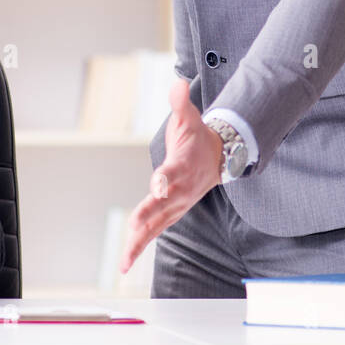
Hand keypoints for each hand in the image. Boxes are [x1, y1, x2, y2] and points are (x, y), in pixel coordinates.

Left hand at [119, 78, 222, 273]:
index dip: (164, 179)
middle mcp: (178, 190)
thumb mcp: (189, 118)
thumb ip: (180, 102)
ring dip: (140, 242)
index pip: (171, 173)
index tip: (157, 186)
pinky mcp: (171, 214)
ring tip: (124, 261)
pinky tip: (126, 261)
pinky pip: (154, 232)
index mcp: (181, 167)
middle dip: (147, 219)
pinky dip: (140, 246)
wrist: (219, 159)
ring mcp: (176, 205)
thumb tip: (177, 83)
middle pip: (161, 207)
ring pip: (156, 226)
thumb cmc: (197, 138)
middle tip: (132, 231)